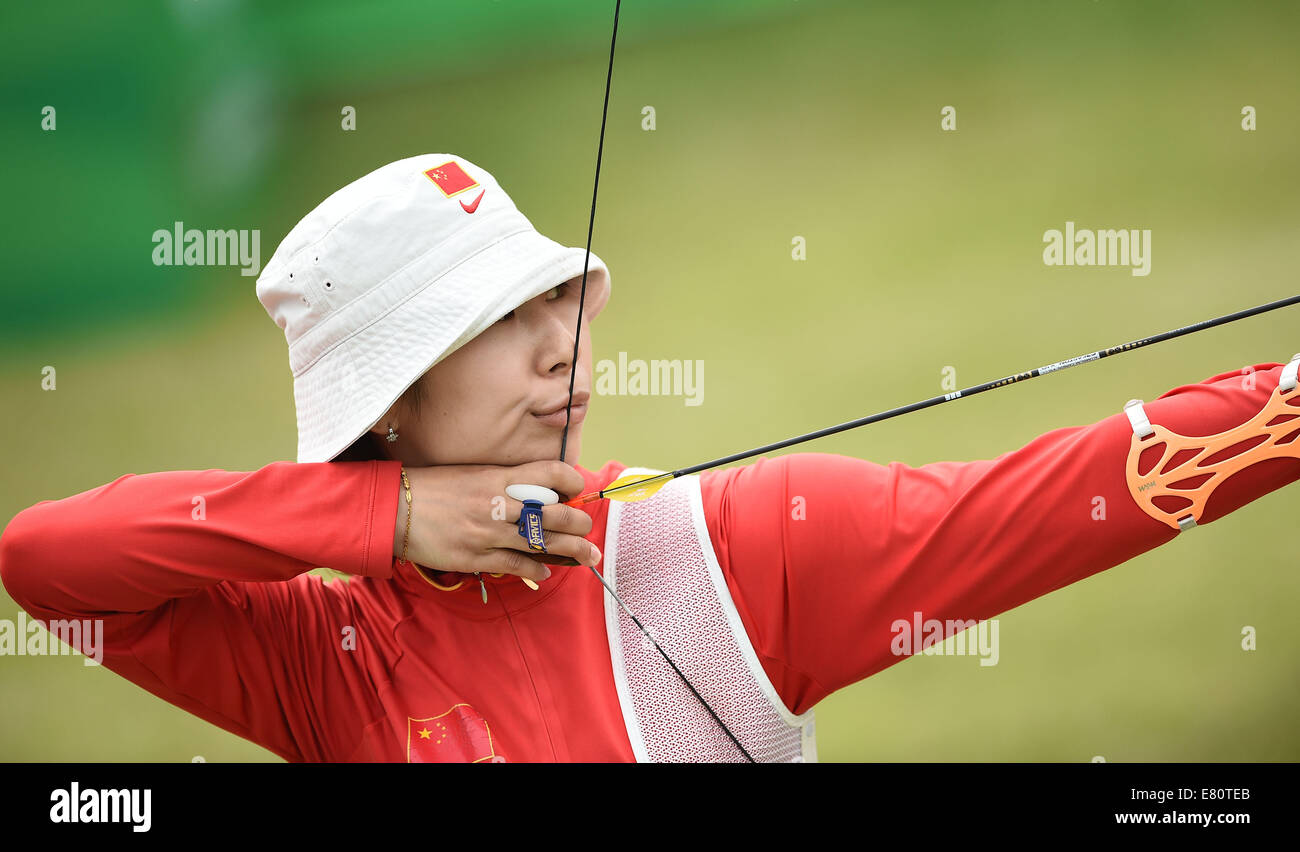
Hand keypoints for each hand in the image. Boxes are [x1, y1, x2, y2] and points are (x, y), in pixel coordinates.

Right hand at [394, 460, 600, 584]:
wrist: (395, 509)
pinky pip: (514, 565)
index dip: (572, 480)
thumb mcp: (473, 473)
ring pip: (541, 543)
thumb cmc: (435, 488)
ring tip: (588, 555)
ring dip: (571, 550)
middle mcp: (497, 503)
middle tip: (588, 527)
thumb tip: (539, 492)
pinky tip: (547, 572)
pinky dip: (535, 570)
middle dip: (579, 522)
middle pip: (554, 513)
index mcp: (497, 476)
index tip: (579, 488)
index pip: (549, 473)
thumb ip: (506, 480)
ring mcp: (487, 532)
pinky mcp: (475, 557)